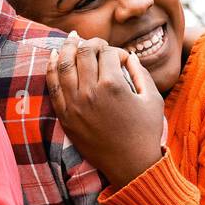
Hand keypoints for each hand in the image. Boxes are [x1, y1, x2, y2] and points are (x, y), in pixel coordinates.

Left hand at [46, 33, 165, 186]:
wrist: (130, 164)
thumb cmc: (146, 131)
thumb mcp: (152, 98)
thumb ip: (140, 72)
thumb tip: (128, 55)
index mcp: (113, 85)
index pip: (107, 53)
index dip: (114, 50)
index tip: (119, 57)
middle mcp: (89, 91)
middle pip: (83, 53)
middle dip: (89, 43)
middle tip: (93, 43)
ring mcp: (73, 103)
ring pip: (64, 65)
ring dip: (67, 48)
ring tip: (70, 39)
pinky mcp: (64, 115)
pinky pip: (53, 85)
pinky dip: (52, 67)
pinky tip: (54, 55)